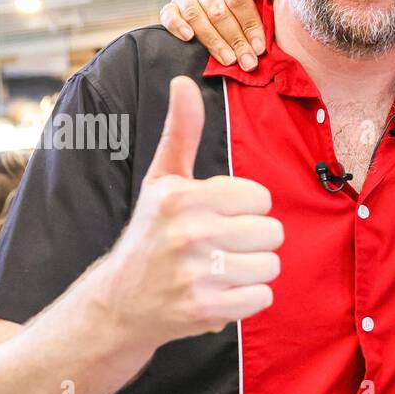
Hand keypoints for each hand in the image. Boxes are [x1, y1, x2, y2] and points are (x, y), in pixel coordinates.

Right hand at [98, 76, 282, 348]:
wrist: (121, 301)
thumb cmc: (152, 232)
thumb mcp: (163, 180)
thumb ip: (181, 132)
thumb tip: (183, 82)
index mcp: (181, 197)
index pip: (260, 197)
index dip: (246, 208)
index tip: (218, 217)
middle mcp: (187, 233)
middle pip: (273, 232)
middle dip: (254, 240)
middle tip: (222, 246)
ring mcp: (195, 275)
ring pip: (271, 266)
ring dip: (253, 270)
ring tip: (222, 270)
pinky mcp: (205, 311)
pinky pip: (262, 298)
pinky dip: (248, 298)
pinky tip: (222, 293)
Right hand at [159, 0, 281, 70]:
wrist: (222, 0)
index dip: (250, 24)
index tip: (260, 47)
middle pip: (219, 11)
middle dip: (236, 39)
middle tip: (248, 61)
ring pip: (196, 16)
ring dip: (213, 40)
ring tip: (228, 59)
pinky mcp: (171, 7)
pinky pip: (169, 15)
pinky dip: (177, 26)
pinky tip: (188, 38)